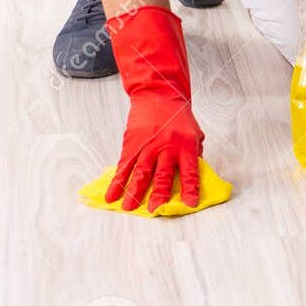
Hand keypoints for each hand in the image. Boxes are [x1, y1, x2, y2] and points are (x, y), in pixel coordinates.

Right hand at [103, 5, 203, 210]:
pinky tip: (111, 195)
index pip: (190, 172)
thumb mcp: (194, 134)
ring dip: (135, 192)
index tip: (189, 204)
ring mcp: (148, 147)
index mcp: (186, 147)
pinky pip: (124, 167)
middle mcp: (166, 148)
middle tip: (155, 210)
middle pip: (163, 175)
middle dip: (159, 194)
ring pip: (141, 173)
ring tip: (129, 208)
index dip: (190, 189)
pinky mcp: (132, 145)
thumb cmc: (179, 118)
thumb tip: (192, 177)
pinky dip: (117, 182)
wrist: (159, 96)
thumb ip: (193, 154)